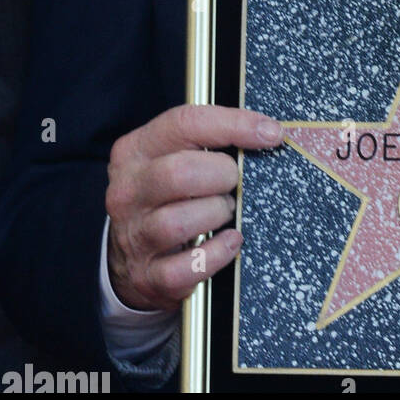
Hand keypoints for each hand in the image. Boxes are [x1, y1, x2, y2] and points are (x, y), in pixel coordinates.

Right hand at [105, 104, 282, 311]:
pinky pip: (187, 267)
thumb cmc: (168, 193)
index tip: (271, 133)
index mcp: (136, 150)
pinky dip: (216, 254)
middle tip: (234, 181)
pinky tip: (229, 241)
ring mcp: (133, 234)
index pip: (185, 123)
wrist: (130, 253)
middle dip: (222, 175)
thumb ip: (211, 139)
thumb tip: (269, 132)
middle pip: (179, 172)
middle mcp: (128, 190)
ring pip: (179, 221)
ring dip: (217, 213)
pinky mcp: (146, 275)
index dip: (234, 124)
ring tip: (225, 211)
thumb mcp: (175, 155)